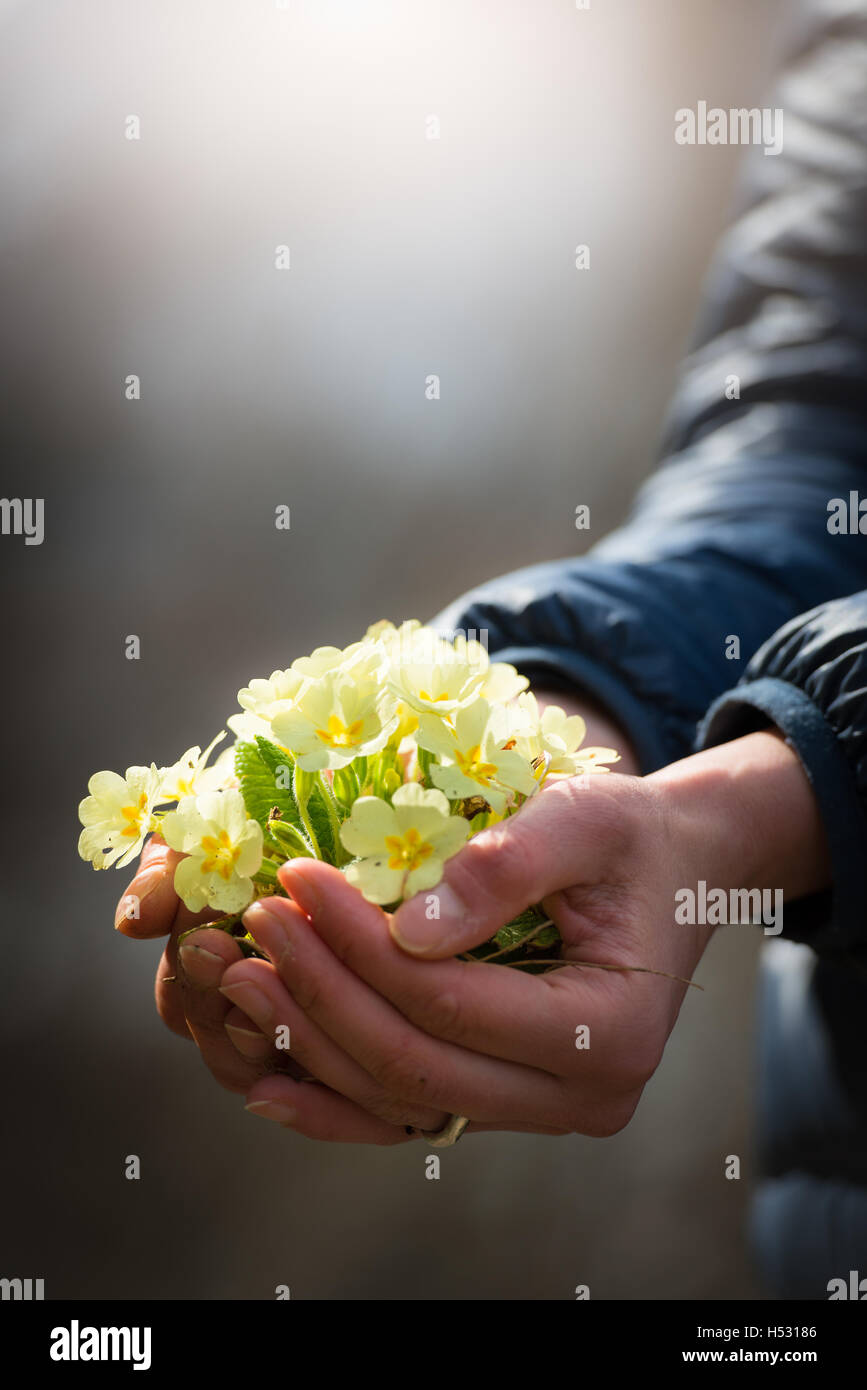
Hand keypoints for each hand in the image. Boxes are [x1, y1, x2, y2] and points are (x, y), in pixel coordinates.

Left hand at [113, 689, 634, 1111]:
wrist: (675, 872)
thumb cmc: (632, 836)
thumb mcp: (586, 819)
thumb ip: (506, 866)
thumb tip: (406, 931)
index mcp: (612, 1030)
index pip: (452, 1003)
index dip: (361, 948)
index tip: (298, 882)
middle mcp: (583, 1096)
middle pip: (416, 1065)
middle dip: (322, 993)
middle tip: (256, 926)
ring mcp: (543, 1111)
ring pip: (402, 1100)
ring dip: (312, 1044)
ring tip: (239, 979)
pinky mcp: (508, 1101)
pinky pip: (409, 1114)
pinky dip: (335, 1099)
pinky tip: (266, 1077)